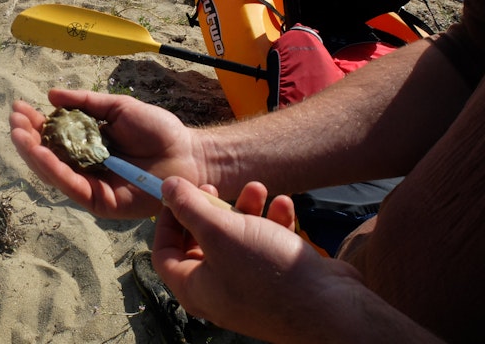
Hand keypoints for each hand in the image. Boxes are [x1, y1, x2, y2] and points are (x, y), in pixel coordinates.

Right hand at [10, 89, 204, 218]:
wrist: (189, 153)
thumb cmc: (158, 129)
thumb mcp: (117, 107)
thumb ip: (86, 103)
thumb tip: (51, 95)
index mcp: (87, 146)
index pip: (53, 137)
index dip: (34, 123)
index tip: (19, 107)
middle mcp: (85, 168)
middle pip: (47, 156)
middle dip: (28, 138)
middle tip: (14, 119)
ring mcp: (92, 186)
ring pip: (54, 173)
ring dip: (33, 154)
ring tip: (19, 134)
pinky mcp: (102, 203)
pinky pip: (73, 187)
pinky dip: (55, 171)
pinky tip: (42, 154)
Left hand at [152, 177, 362, 340]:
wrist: (330, 308)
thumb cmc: (268, 274)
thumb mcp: (220, 232)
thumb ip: (189, 207)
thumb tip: (166, 186)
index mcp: (194, 287)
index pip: (164, 252)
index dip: (167, 220)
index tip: (177, 194)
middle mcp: (218, 290)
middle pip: (202, 242)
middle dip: (210, 210)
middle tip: (214, 188)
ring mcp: (249, 287)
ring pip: (238, 239)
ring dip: (246, 210)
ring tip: (259, 188)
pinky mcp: (278, 281)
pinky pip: (266, 246)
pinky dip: (272, 223)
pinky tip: (284, 206)